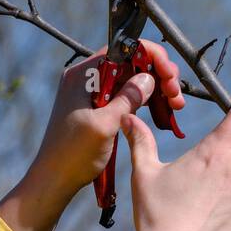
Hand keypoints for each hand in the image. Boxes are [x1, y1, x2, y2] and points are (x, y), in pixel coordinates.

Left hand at [0, 40, 183, 230]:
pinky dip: (144, 102)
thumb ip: (128, 98)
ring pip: (131, 81)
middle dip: (157, 75)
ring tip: (176, 105)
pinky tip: (162, 113)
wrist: (53, 180)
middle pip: (130, 63)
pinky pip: (125, 97)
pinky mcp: (97, 109)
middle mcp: (86, 79)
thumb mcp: (105, 125)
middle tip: (177, 95)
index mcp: (83, 75)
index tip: (170, 74)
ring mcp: (91, 94)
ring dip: (155, 89)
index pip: (123, 49)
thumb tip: (149, 77)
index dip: (151, 56)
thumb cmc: (72, 155)